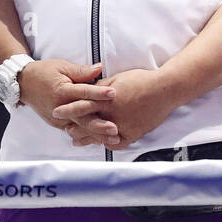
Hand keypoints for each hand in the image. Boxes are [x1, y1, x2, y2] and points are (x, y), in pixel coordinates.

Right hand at [18, 59, 114, 132]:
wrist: (23, 83)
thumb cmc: (43, 73)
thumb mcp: (61, 67)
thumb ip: (81, 71)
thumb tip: (100, 68)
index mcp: (61, 90)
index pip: (82, 92)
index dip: (98, 93)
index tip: (114, 94)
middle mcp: (59, 106)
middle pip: (82, 117)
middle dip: (99, 124)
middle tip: (115, 129)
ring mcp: (57, 117)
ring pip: (79, 128)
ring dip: (96, 134)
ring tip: (112, 140)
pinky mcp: (56, 123)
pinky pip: (73, 130)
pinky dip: (87, 136)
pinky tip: (100, 140)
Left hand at [53, 68, 174, 149]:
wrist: (165, 89)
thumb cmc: (141, 80)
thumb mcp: (115, 79)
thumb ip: (99, 87)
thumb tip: (86, 89)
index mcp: (106, 99)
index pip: (82, 106)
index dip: (68, 109)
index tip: (56, 112)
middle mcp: (113, 114)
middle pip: (89, 124)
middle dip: (76, 128)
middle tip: (67, 130)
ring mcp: (124, 125)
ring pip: (100, 136)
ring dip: (88, 138)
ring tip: (78, 140)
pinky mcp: (134, 133)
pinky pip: (117, 143)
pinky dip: (108, 143)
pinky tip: (101, 143)